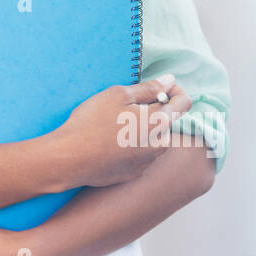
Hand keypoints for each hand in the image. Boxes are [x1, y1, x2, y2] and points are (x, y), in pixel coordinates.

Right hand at [46, 74, 191, 188]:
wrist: (71, 159)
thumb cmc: (92, 122)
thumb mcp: (118, 95)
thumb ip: (149, 88)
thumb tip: (169, 81)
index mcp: (159, 121)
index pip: (184, 102)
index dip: (174, 91)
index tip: (158, 88)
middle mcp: (160, 144)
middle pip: (167, 122)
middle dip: (154, 112)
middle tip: (126, 106)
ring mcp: (148, 162)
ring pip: (153, 139)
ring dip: (143, 130)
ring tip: (115, 125)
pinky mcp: (134, 173)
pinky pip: (140, 155)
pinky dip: (132, 146)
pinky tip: (110, 142)